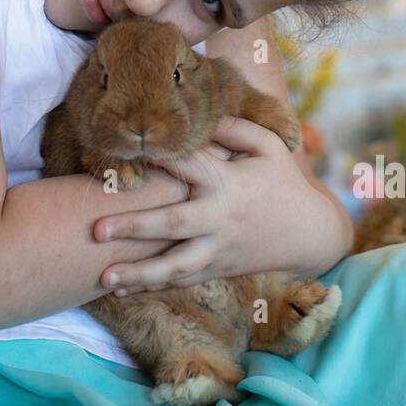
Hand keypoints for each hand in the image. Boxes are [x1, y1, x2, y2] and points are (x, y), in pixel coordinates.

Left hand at [94, 115, 317, 292]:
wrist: (310, 233)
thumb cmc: (283, 181)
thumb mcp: (269, 146)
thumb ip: (234, 128)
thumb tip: (201, 114)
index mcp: (228, 183)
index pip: (186, 168)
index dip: (154, 160)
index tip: (120, 157)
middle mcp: (219, 219)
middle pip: (173, 225)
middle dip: (134, 228)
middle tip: (96, 230)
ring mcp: (218, 249)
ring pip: (175, 267)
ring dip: (139, 273)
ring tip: (103, 278)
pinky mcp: (217, 269)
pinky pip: (181, 282)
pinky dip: (152, 287)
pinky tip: (120, 291)